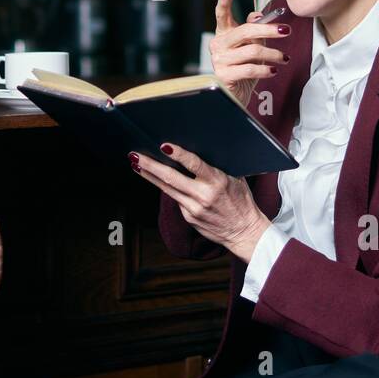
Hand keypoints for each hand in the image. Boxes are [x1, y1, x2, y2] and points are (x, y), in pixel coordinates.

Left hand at [130, 142, 270, 262]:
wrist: (244, 231)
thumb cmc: (241, 200)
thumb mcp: (236, 178)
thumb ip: (218, 166)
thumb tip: (201, 148)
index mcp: (218, 182)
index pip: (195, 165)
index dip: (179, 154)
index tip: (164, 145)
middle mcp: (204, 196)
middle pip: (171, 178)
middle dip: (150, 165)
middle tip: (135, 155)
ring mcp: (194, 209)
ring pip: (166, 189)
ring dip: (149, 175)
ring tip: (136, 164)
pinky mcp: (188, 217)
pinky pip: (175, 198)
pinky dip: (165, 187)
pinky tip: (155, 179)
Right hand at [210, 0, 290, 106]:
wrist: (237, 96)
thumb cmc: (244, 69)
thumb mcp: (251, 47)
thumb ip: (253, 31)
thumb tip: (258, 16)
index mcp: (224, 34)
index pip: (221, 16)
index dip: (223, 3)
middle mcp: (218, 45)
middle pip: (245, 31)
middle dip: (268, 30)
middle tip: (286, 31)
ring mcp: (219, 61)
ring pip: (252, 51)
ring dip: (273, 54)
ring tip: (283, 58)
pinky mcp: (224, 76)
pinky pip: (250, 69)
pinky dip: (265, 69)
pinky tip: (273, 70)